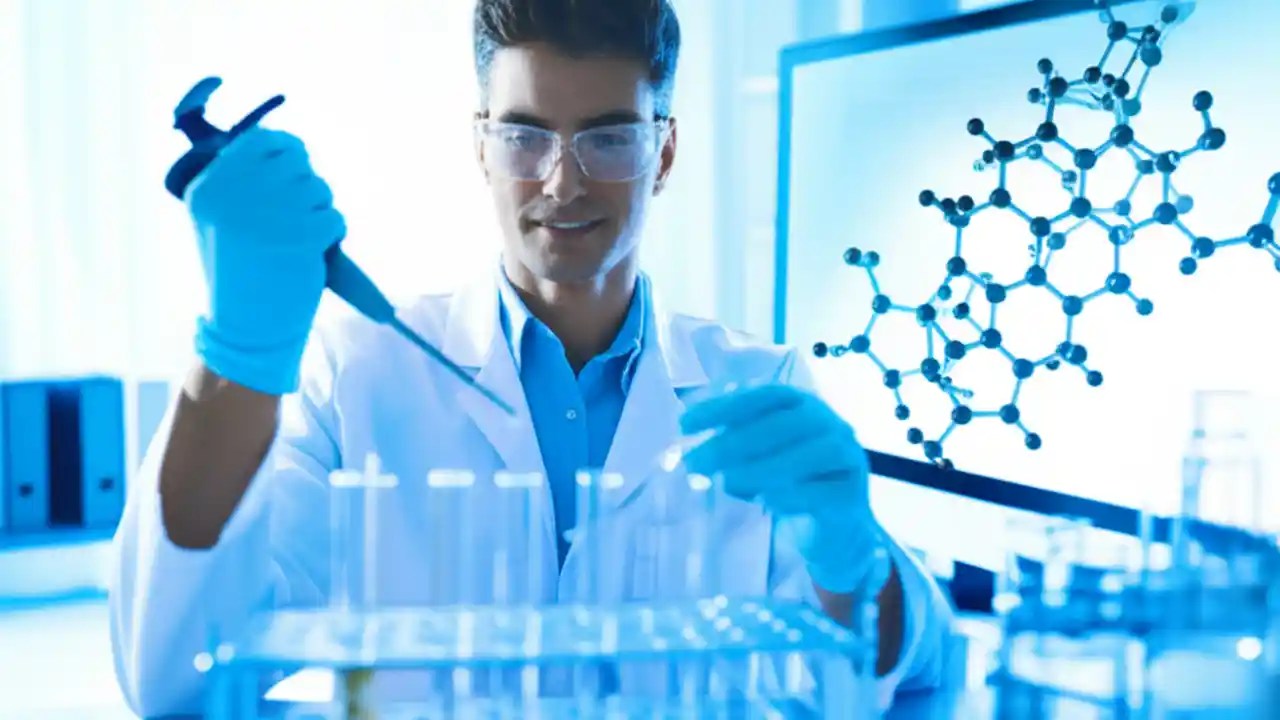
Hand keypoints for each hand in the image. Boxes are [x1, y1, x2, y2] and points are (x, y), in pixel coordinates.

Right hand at [185, 127, 344, 394]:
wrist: (245, 329)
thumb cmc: (239, 272)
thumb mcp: (219, 220)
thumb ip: (241, 180)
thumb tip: (285, 145)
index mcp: (209, 188)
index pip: (259, 139)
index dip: (285, 148)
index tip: (293, 165)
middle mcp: (234, 195)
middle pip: (295, 159)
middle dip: (305, 183)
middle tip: (299, 212)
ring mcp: (267, 214)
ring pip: (319, 187)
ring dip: (320, 210)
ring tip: (300, 239)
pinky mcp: (300, 236)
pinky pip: (335, 217)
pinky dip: (334, 233)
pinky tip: (316, 252)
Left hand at [679, 383, 887, 593]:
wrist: (834, 529)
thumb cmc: (791, 485)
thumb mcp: (759, 459)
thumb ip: (734, 446)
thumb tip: (692, 449)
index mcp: (803, 406)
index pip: (764, 397)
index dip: (724, 406)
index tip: (685, 424)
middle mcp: (829, 424)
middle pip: (782, 425)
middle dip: (733, 442)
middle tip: (695, 461)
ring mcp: (847, 458)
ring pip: (808, 454)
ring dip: (761, 468)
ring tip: (726, 483)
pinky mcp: (852, 496)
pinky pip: (823, 492)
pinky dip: (792, 495)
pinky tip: (766, 503)